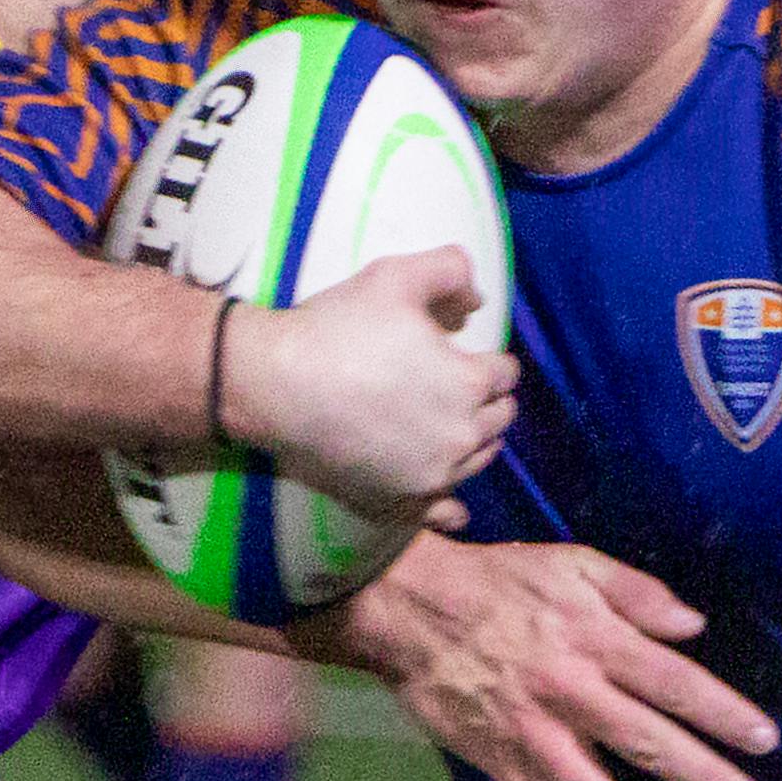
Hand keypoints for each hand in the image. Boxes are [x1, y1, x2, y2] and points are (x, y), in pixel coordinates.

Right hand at [227, 259, 517, 514]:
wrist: (276, 383)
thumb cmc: (337, 327)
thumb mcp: (397, 275)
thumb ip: (450, 270)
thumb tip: (478, 298)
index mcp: (469, 381)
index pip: (506, 373)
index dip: (488, 359)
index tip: (467, 354)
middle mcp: (462, 434)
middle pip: (499, 417)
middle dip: (486, 398)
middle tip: (457, 386)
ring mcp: (434, 471)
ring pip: (479, 458)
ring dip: (474, 439)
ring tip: (451, 424)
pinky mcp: (402, 496)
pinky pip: (443, 510)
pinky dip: (451, 507)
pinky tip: (455, 508)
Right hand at [329, 536, 771, 780]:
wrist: (411, 609)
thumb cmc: (502, 583)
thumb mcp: (572, 564)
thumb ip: (636, 592)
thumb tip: (694, 626)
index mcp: (595, 641)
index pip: (672, 681)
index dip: (721, 711)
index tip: (764, 740)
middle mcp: (570, 693)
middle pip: (644, 740)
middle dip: (699, 776)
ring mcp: (533, 735)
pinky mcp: (500, 762)